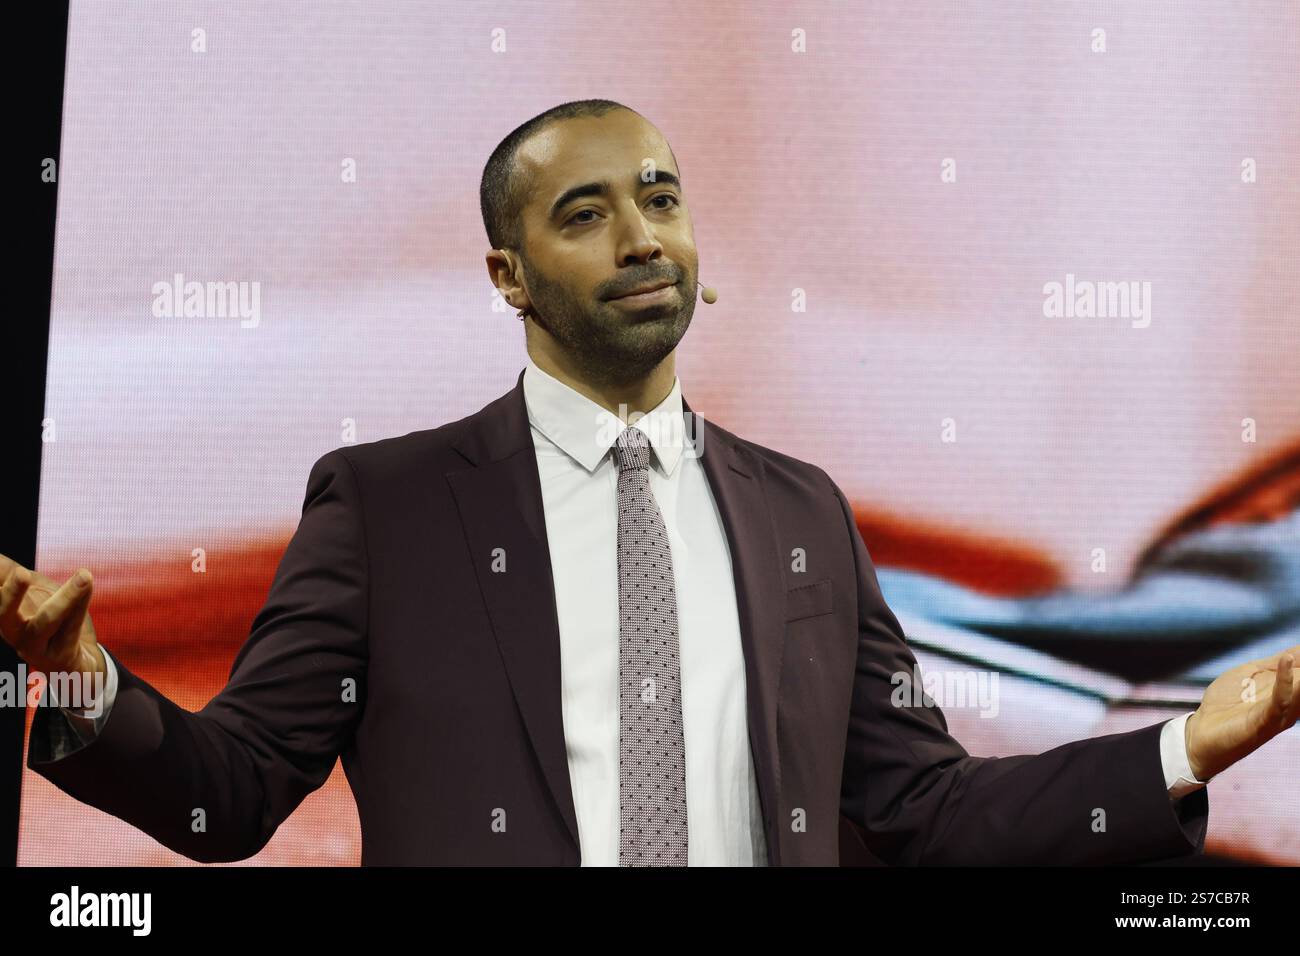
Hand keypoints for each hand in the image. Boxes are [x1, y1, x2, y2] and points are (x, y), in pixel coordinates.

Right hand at [0, 553, 104, 696]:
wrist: (74, 665)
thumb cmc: (48, 621)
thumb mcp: (29, 591)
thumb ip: (7, 572)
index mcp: (4, 616)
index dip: (2, 584)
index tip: (16, 572)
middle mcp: (14, 633)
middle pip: (4, 616)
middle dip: (10, 594)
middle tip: (22, 573)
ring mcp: (37, 647)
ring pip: (48, 622)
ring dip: (66, 598)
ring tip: (84, 574)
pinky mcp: (61, 655)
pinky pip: (73, 628)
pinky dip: (82, 604)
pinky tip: (88, 583)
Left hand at [1185, 644, 1297, 780]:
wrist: (1202, 732)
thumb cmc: (1226, 703)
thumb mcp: (1252, 674)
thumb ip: (1273, 664)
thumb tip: (1296, 650)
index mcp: (1288, 693)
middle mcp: (1290, 705)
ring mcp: (1279, 714)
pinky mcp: (1265, 722)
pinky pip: (1280, 701)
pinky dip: (1285, 681)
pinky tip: (1286, 660)